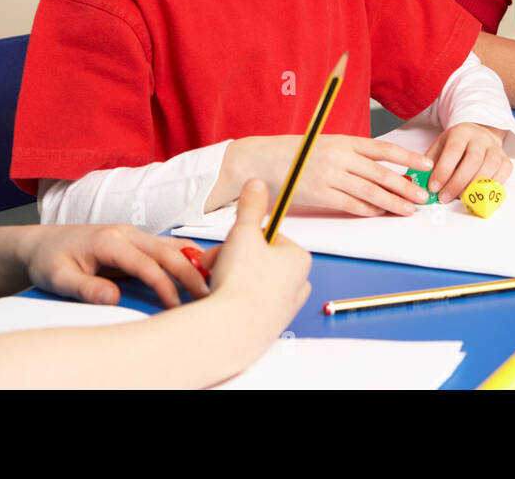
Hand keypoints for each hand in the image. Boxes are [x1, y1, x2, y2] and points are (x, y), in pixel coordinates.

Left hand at [19, 223, 211, 308]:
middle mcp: (126, 233)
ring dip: (193, 262)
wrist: (43, 244)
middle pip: (167, 251)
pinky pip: (167, 247)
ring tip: (212, 281)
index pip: (146, 263)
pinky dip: (186, 257)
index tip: (174, 305)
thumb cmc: (50, 260)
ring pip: (172, 246)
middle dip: (189, 272)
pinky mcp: (137, 240)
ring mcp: (133, 234)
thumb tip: (114, 297)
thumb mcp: (58, 278)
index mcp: (109, 241)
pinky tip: (200, 268)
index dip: (163, 284)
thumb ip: (85, 288)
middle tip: (206, 294)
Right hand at [204, 180, 310, 350]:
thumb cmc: (242, 282)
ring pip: (255, 282)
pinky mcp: (270, 326)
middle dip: (234, 258)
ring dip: (233, 278)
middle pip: (262, 259)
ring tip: (215, 283)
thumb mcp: (244, 232)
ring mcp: (285, 308)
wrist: (232, 331)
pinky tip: (222, 302)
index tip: (230, 243)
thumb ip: (251, 206)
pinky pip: (251, 304)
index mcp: (299, 259)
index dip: (244, 237)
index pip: (270, 236)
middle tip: (214, 263)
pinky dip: (236, 300)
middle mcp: (299, 284)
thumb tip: (257, 183)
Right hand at [233, 134, 432, 216]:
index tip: (425, 164)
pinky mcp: (318, 194)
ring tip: (408, 209)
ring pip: (369, 190)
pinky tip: (380, 213)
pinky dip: (367, 210)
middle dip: (405, 186)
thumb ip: (350, 155)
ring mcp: (328, 175)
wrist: (260, 159)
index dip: (406, 157)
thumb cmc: (295, 153)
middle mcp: (338, 156)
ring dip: (391, 202)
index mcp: (342, 141)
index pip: (382, 149)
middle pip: (380, 173)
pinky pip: (349, 204)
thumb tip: (381, 169)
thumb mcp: (325, 145)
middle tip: (422, 195)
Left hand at [424, 123, 512, 202]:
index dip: (444, 170)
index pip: (454, 150)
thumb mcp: (440, 147)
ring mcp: (495, 149)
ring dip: (473, 188)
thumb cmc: (456, 145)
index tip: (433, 187)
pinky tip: (477, 196)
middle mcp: (480, 139)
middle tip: (444, 197)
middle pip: (472, 161)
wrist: (478, 135)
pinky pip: (503, 175)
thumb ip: (430, 163)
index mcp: (461, 132)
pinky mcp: (506, 160)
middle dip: (457, 183)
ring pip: (489, 169)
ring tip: (459, 199)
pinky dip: (490, 188)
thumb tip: (419, 184)